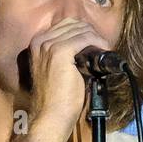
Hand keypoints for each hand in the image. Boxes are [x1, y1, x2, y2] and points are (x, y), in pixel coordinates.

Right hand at [27, 18, 111, 140]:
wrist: (51, 116)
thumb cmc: (56, 99)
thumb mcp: (57, 70)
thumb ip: (67, 54)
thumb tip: (90, 45)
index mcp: (37, 44)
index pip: (65, 26)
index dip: (84, 32)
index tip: (97, 43)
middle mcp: (40, 41)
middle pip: (73, 25)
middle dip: (91, 34)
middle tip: (104, 46)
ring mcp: (48, 46)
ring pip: (81, 30)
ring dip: (97, 38)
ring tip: (106, 49)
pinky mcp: (59, 52)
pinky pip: (85, 38)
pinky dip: (98, 42)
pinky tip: (105, 50)